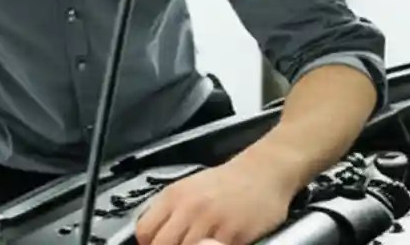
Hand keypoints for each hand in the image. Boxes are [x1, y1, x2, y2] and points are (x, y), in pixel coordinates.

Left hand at [134, 158, 294, 244]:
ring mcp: (212, 222)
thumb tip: (150, 237)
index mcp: (174, 195)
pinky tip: (218, 243)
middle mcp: (190, 208)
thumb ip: (169, 210)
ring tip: (201, 244)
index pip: (145, 231)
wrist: (264, 171)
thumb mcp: (189, 187)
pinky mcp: (234, 235)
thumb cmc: (227, 182)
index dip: (149, 244)